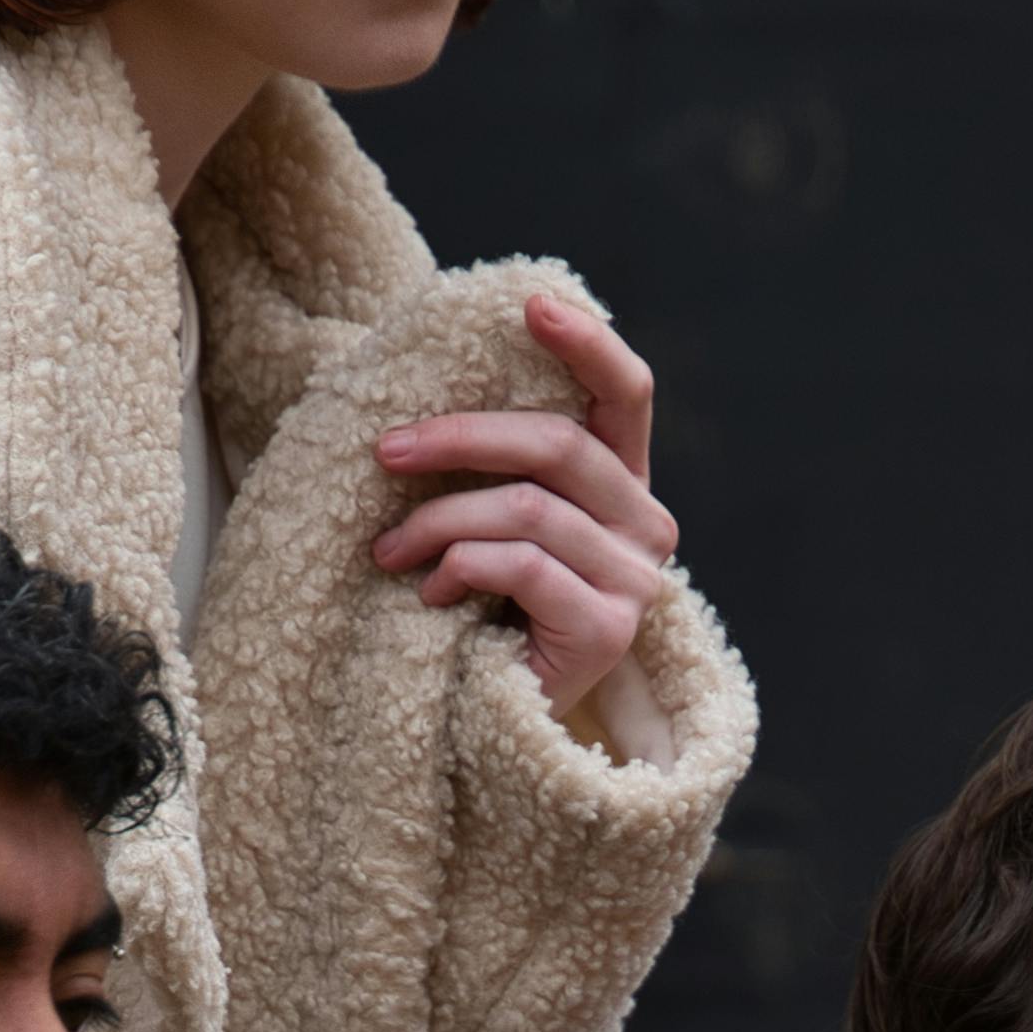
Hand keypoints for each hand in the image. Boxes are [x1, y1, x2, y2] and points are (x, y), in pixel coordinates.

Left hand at [373, 288, 676, 745]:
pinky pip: (521, 567)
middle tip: (386, 450)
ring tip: (388, 550)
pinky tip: (428, 595)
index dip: (586, 343)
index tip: (530, 305)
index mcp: (623, 486)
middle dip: (460, 437)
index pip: (626, 395)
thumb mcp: (495, 526)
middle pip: (558, 444)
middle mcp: (646, 527)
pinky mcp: (608, 629)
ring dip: (438, 522)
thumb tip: (423, 402)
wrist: (500, 726)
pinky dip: (458, 569)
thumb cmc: (488, 615)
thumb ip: (497, 469)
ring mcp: (636, 581)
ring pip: (527, 509)